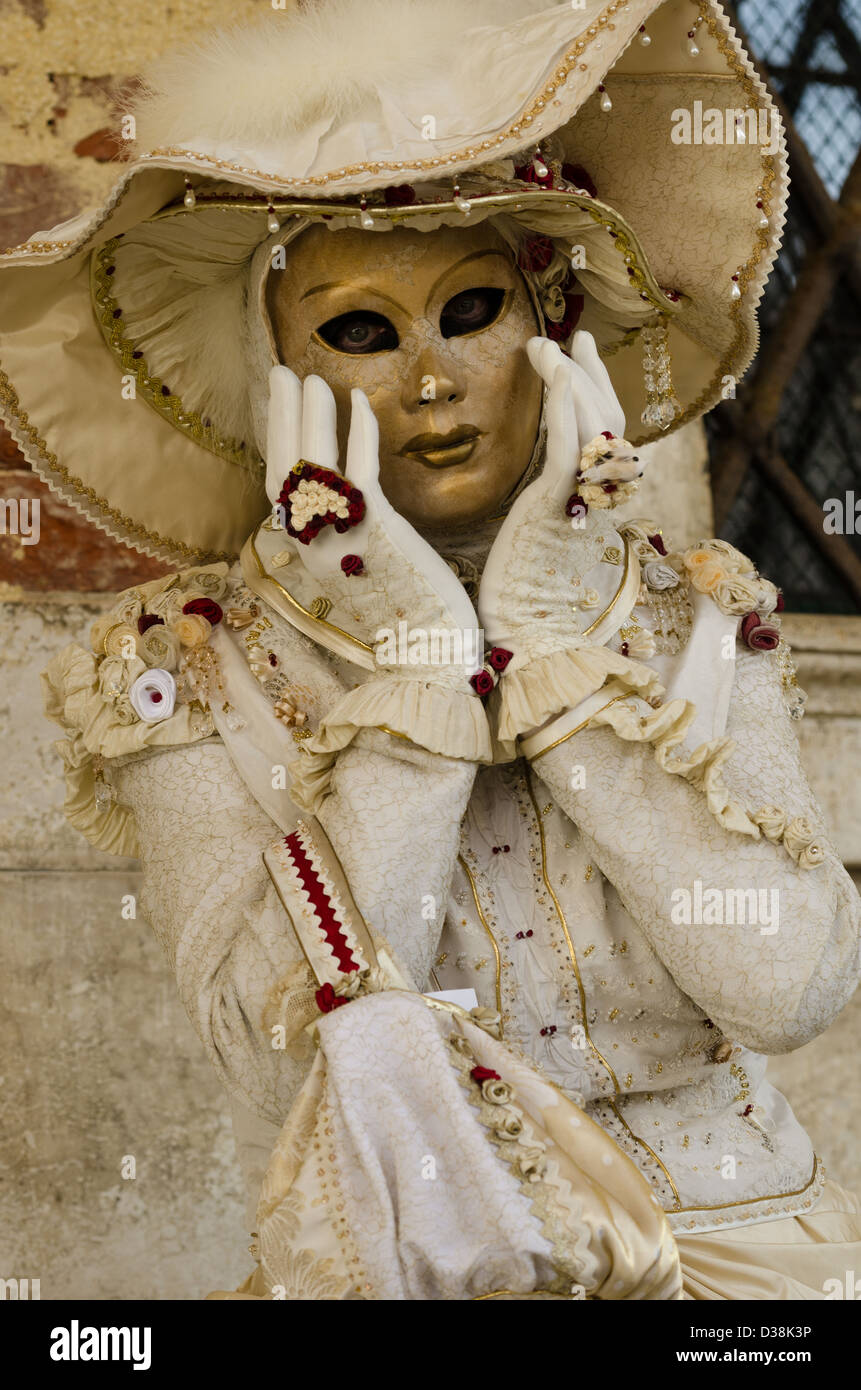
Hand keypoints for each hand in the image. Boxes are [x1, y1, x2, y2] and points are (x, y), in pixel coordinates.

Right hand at [262, 366, 482, 688]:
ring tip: (314, 377)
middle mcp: (312, 546)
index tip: (282, 405)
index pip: (280, 487)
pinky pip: (358, 469)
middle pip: (284, 468)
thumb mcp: (364, 570)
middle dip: (281, 416)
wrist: (432, 659)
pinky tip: (359, 400)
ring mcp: (338, 539)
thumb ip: (349, 533)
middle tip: (283, 373)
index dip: (278, 441)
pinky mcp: (373, 532)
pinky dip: (356, 430)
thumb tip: (348, 497)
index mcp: (307, 555)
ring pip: (313, 463)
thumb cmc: (408, 614)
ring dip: (311, 413)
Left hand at [478, 331, 634, 670]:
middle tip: (571, 337)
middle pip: (608, 420)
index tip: (573, 351)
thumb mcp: (526, 537)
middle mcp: (594, 498)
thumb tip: (534, 480)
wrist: (517, 641)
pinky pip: (569, 446)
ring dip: (570, 377)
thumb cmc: (515, 601)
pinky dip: (565, 404)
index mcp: (586, 502)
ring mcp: (579, 501)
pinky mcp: (556, 506)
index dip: (590, 388)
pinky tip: (554, 372)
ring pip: (592, 423)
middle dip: (590, 373)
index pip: (602, 433)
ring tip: (546, 346)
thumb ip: (538, 501)